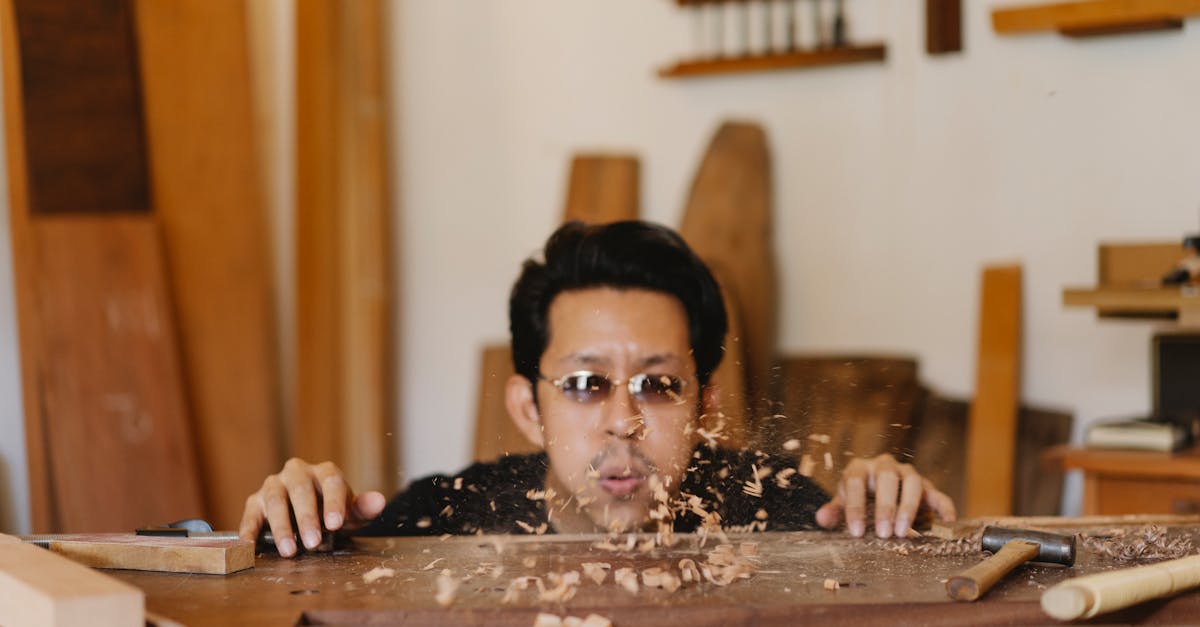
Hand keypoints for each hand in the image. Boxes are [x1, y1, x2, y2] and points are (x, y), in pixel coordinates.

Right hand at [238, 458, 386, 556]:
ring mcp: (274, 485)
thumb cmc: (331, 513)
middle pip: (300, 490)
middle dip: (306, 518)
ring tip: (290, 551)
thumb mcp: (351, 513)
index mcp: (325, 472)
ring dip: (282, 527)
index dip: (333, 503)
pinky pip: (250, 515)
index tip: (335, 524)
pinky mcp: (255, 501)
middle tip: (313, 543)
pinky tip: (250, 546)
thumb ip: (363, 508)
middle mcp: (297, 472)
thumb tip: (379, 501)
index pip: (331, 482)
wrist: (307, 515)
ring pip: (275, 501)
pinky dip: (249, 530)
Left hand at [814, 453, 955, 538]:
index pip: (855, 481)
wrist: (880, 491)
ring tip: (902, 532)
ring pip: (912, 483)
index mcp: (860, 468)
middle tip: (883, 533)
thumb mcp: (843, 502)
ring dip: (908, 507)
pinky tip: (945, 523)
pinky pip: (938, 494)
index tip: (856, 532)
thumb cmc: (859, 497)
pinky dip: (944, 507)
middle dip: (885, 507)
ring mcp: (908, 474)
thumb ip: (835, 511)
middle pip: (887, 479)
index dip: (855, 507)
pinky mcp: (927, 487)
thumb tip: (822, 518)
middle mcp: (884, 466)